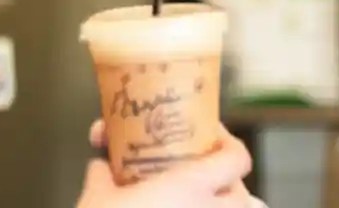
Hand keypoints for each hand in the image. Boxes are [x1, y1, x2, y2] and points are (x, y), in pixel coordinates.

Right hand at [76, 120, 254, 207]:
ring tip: (207, 206)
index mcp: (191, 188)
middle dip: (229, 186)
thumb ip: (102, 174)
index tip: (211, 137)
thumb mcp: (96, 199)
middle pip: (242, 196)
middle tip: (205, 179)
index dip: (228, 144)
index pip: (237, 158)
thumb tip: (100, 164)